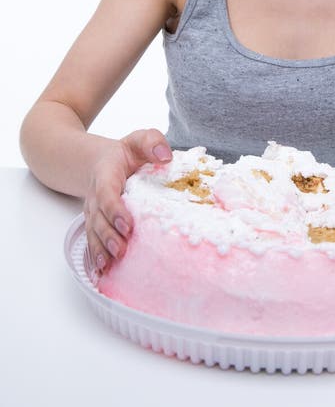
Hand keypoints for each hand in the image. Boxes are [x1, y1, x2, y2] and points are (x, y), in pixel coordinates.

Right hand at [84, 128, 171, 273]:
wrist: (102, 162)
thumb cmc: (127, 153)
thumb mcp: (140, 140)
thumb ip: (152, 141)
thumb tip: (165, 156)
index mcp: (106, 175)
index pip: (106, 192)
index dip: (114, 209)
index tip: (127, 224)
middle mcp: (96, 196)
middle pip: (98, 218)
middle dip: (108, 235)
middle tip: (121, 249)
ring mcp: (94, 212)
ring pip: (93, 232)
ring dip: (101, 248)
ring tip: (111, 263)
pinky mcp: (96, 223)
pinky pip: (93, 240)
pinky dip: (96, 255)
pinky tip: (102, 270)